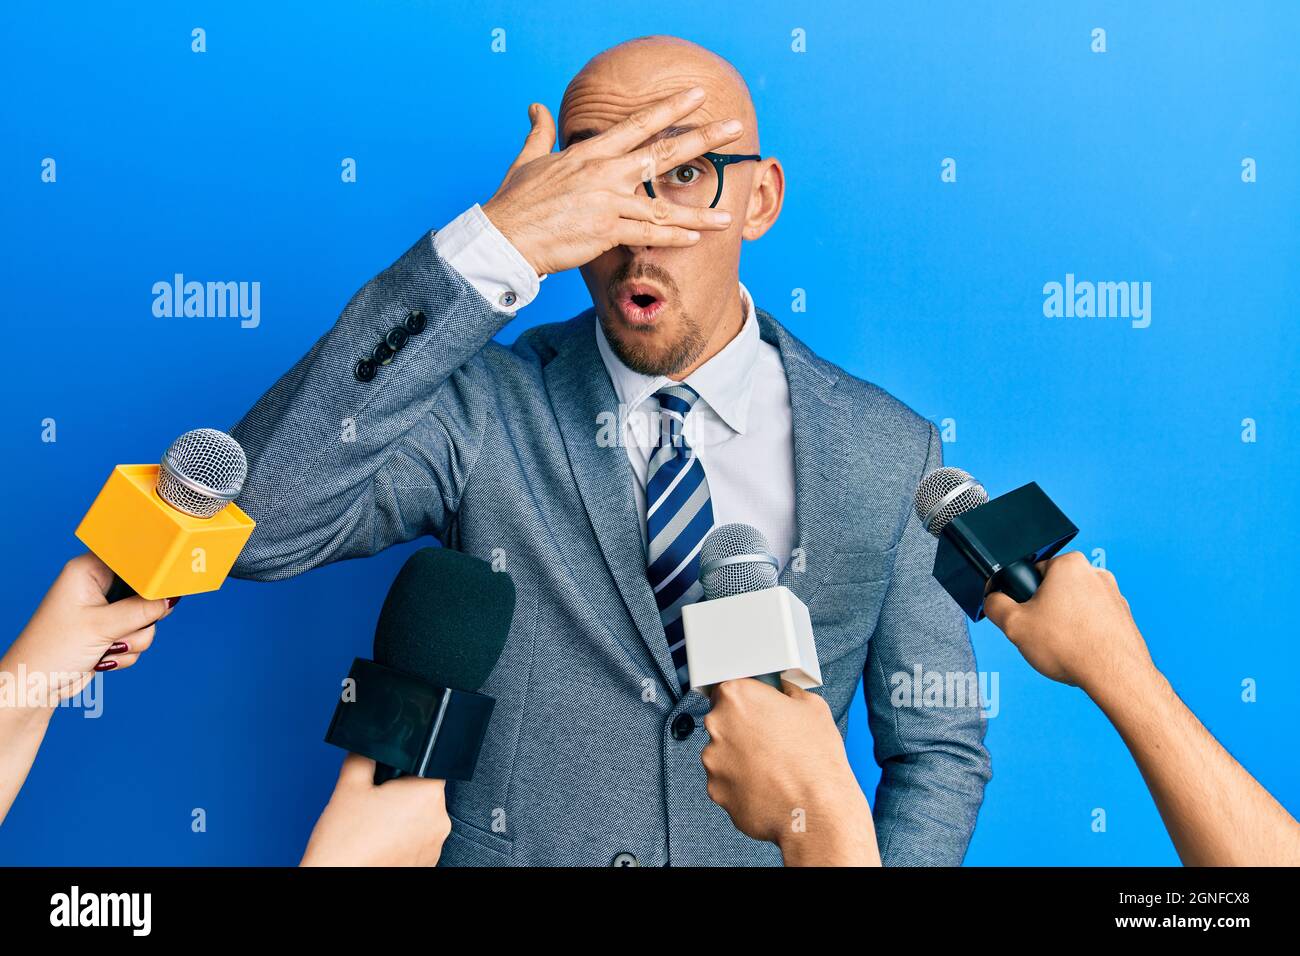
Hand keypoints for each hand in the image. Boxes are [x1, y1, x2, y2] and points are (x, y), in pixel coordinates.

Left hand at [2, 554, 174, 703]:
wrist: (34, 688)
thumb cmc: (53, 650)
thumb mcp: (102, 627)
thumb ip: (143, 610)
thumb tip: (172, 597)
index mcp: (88, 570)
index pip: (132, 559)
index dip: (151, 573)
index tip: (167, 586)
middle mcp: (97, 586)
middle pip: (145, 591)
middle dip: (141, 618)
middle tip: (124, 628)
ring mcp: (105, 610)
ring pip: (146, 618)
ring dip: (133, 640)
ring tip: (107, 649)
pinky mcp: (110, 631)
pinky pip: (138, 636)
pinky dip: (126, 652)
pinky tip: (103, 658)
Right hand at [300, 755, 450, 866]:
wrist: (336, 881)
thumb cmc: (345, 845)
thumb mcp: (348, 786)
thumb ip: (363, 757)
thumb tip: (369, 746)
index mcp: (428, 794)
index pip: (427, 765)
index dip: (403, 767)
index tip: (385, 777)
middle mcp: (440, 820)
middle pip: (422, 792)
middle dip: (398, 793)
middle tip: (372, 804)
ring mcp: (435, 845)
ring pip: (418, 818)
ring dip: (399, 817)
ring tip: (371, 826)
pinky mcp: (426, 864)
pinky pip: (416, 841)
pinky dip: (400, 839)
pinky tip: (378, 842)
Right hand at [481, 87, 741, 276]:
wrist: (505, 236)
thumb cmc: (515, 201)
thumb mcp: (528, 160)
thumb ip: (539, 133)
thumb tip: (535, 107)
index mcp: (590, 153)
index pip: (638, 124)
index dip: (670, 109)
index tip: (696, 96)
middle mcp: (604, 172)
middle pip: (663, 152)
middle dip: (703, 139)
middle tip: (735, 128)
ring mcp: (607, 201)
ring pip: (663, 206)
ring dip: (697, 214)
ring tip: (726, 217)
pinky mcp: (605, 230)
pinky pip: (647, 235)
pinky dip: (672, 238)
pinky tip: (694, 239)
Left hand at [702, 679, 878, 864]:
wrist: (815, 810)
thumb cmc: (816, 760)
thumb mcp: (811, 705)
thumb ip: (786, 691)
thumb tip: (782, 692)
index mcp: (737, 696)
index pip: (728, 688)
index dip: (746, 700)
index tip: (758, 709)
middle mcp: (717, 725)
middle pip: (723, 720)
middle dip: (743, 729)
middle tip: (771, 741)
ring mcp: (713, 759)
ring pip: (723, 752)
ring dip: (741, 757)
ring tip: (772, 767)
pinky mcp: (715, 789)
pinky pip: (725, 780)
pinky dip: (741, 783)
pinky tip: (766, 785)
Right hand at [984, 551, 1154, 693]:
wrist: (1114, 676)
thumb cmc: (1071, 646)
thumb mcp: (1013, 625)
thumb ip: (995, 605)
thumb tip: (993, 601)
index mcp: (1069, 564)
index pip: (1033, 573)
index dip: (1023, 597)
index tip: (1025, 615)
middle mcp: (1095, 573)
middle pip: (1054, 590)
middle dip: (1044, 611)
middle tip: (1041, 633)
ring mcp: (1114, 595)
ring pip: (1074, 607)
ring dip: (1065, 624)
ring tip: (1062, 646)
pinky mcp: (1124, 617)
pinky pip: (1093, 621)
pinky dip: (1084, 634)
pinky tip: (1079, 652)